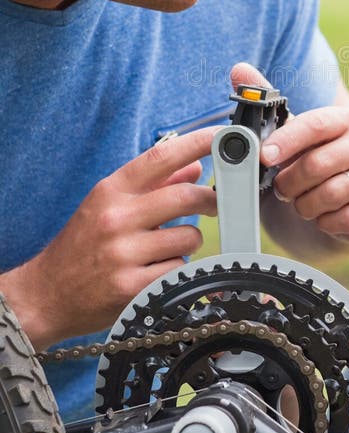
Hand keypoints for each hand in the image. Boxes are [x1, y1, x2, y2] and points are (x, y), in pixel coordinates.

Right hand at [2, 127, 218, 347]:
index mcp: (111, 191)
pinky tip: (155, 272)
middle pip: (186, 196)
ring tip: (166, 247)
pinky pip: (178, 269)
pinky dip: (175, 270)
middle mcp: (116, 218)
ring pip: (189, 237)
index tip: (220, 137)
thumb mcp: (108, 205)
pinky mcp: (132, 287)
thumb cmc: (81, 246)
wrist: (45, 296)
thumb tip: (194, 166)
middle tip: (214, 203)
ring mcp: (123, 254)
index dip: (196, 143)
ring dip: (188, 242)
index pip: (161, 156)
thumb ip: (154, 185)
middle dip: (209, 199)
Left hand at [230, 63, 348, 247]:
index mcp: (343, 120)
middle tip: (281, 188)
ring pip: (332, 194)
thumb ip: (263, 101)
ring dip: (306, 205)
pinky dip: (326, 223)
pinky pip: (348, 220)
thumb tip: (238, 68)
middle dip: (289, 182)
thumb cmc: (307, 162)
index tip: (264, 156)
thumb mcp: (286, 133)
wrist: (335, 203)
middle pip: (318, 165)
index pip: (314, 125)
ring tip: (302, 202)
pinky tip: (323, 218)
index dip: (286, 142)